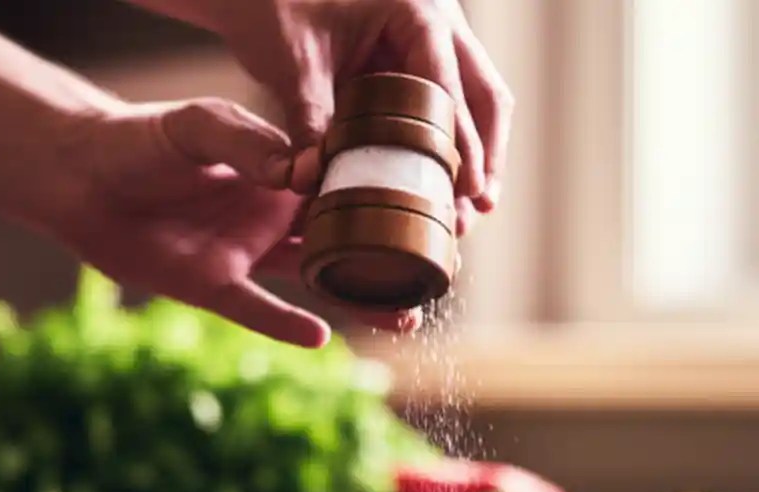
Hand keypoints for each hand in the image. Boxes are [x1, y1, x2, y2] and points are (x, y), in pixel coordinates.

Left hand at [57, 99, 420, 347]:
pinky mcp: (214, 287)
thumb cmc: (141, 139)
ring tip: (408, 316)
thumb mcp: (197, 128)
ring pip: (319, 281)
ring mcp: (248, 256)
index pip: (347, 186)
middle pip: (349, 242)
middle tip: (441, 274)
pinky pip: (258, 311)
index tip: (437, 210)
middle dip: (394, 259)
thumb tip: (300, 168)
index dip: (391, 199)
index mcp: (281, 175)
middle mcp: (274, 218)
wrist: (80, 175)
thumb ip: (247, 144)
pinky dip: (287, 324)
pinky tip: (323, 336)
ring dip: (362, 299)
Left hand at [129, 0, 514, 235]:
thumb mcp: (292, 65)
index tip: (468, 187)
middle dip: (486, 152)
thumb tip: (315, 180)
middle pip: (483, 92)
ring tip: (478, 206)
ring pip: (479, 96)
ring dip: (481, 150)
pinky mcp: (422, 56)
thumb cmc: (272, 8)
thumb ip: (308, 121)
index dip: (462, 141)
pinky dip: (457, 139)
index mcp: (414, 10)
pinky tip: (455, 181)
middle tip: (482, 204)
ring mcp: (435, 36)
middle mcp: (437, 19)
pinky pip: (455, 98)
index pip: (450, 86)